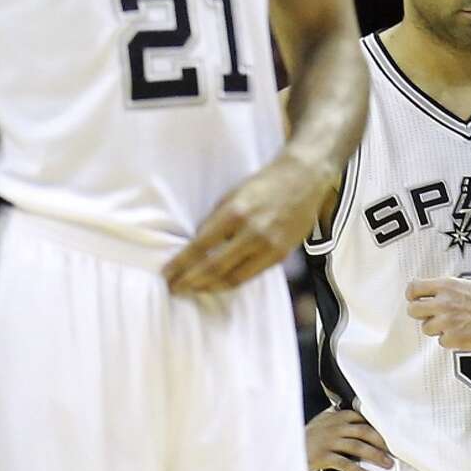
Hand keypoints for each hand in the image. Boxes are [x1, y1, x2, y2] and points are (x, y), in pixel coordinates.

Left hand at [164, 149, 328, 294]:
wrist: (303, 179)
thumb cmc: (264, 184)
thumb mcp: (233, 195)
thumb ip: (216, 221)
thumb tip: (197, 246)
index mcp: (236, 213)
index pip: (201, 246)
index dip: (181, 264)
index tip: (167, 274)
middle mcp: (252, 232)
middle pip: (215, 267)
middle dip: (191, 281)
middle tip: (174, 289)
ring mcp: (269, 246)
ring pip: (233, 278)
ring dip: (209, 287)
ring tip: (192, 290)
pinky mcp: (281, 255)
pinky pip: (251, 276)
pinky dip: (231, 283)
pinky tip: (218, 284)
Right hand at [306, 409, 392, 470]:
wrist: (284, 450)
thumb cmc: (305, 438)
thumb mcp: (320, 422)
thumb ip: (335, 417)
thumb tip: (353, 415)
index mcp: (334, 416)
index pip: (361, 418)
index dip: (377, 427)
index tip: (389, 435)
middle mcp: (334, 426)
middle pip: (364, 431)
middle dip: (381, 441)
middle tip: (394, 451)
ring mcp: (328, 441)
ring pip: (358, 447)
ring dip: (375, 456)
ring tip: (388, 464)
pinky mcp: (323, 456)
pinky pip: (346, 464)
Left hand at [406, 276, 470, 352]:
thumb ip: (453, 289)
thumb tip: (441, 293)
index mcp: (448, 285)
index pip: (415, 287)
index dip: (413, 294)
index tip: (414, 298)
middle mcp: (443, 303)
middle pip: (414, 309)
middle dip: (420, 313)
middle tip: (430, 315)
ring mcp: (446, 322)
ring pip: (427, 328)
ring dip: (437, 328)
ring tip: (454, 325)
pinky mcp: (453, 339)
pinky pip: (442, 341)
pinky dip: (450, 340)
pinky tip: (464, 334)